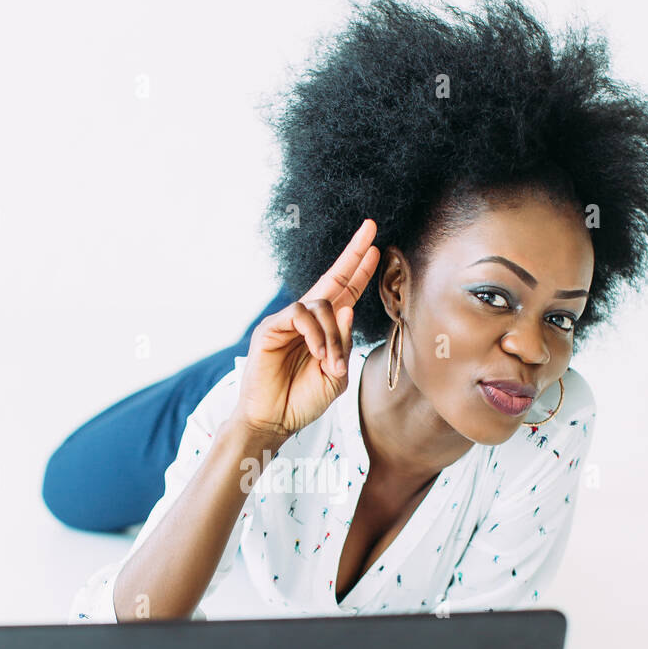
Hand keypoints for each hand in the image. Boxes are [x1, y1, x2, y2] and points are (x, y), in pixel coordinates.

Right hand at [234, 219, 379, 441]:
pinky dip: (315, 335)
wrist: (276, 420)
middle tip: (370, 228)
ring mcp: (288, 321)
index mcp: (326, 329)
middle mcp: (308, 319)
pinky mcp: (271, 328)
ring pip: (321, 305)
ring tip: (330, 364)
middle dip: (353, 253)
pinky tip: (317, 355)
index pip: (346, 292)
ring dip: (332, 336)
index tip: (377, 248)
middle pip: (333, 278)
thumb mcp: (337, 374)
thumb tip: (346, 307)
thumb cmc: (304, 400)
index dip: (361, 270)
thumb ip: (343, 342)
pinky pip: (300, 316)